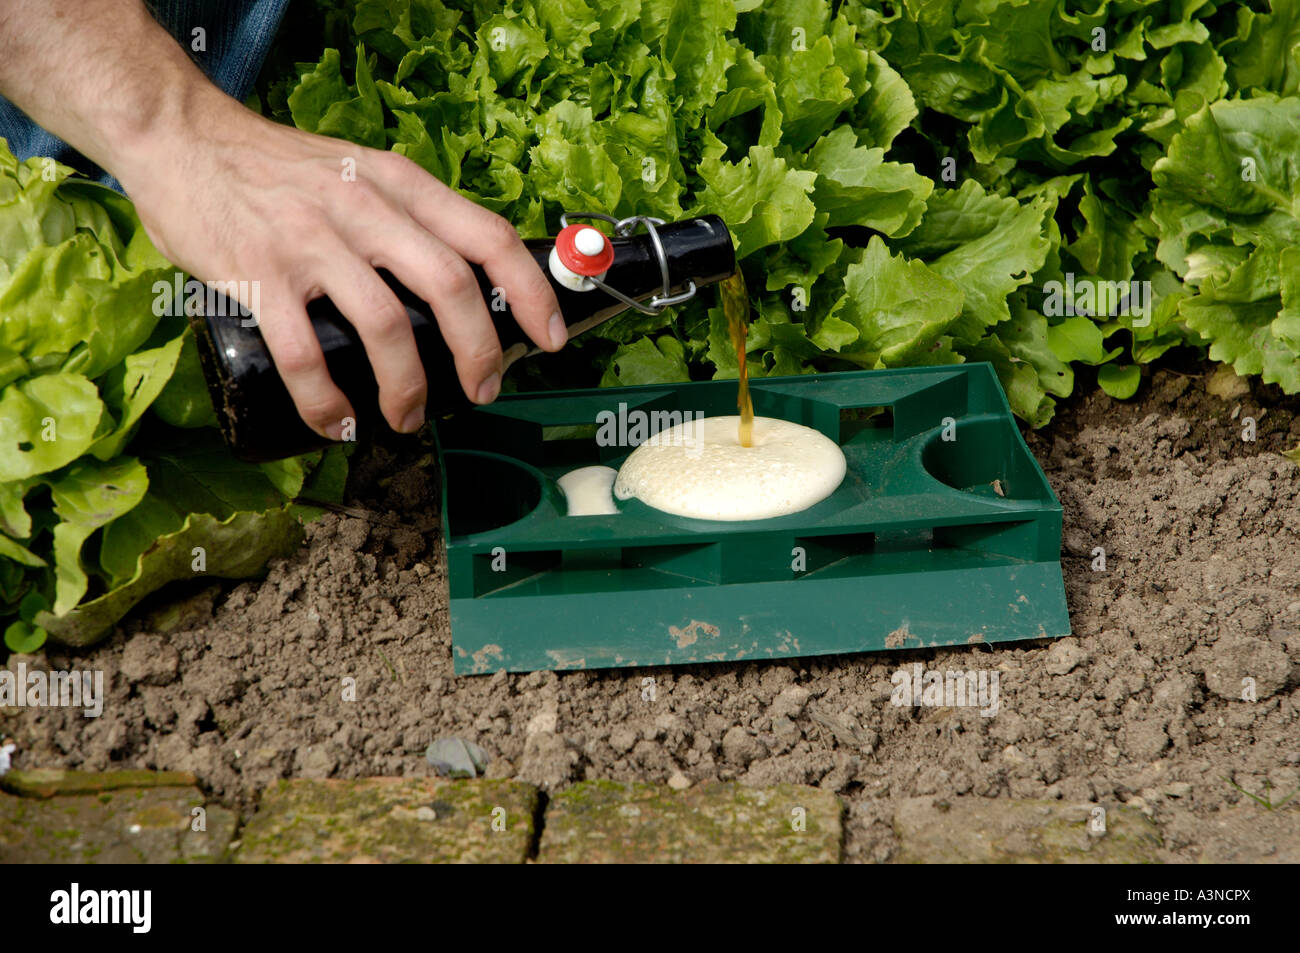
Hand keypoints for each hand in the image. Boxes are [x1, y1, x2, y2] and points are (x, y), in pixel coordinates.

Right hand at [117, 94, 564, 438]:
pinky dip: (326, 403)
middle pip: (451, 287)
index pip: (488, 236)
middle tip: (483, 391)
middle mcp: (365, 208)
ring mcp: (311, 242)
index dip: (530, 292)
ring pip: (387, 326)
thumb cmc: (280, 168)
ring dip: (408, 388)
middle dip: (479, 353)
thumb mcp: (362, 171)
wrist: (183, 138)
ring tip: (408, 417)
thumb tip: (466, 285)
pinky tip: (337, 424)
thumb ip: (408, 217)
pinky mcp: (258, 275)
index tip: (550, 337)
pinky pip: (304, 356)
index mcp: (400, 184)